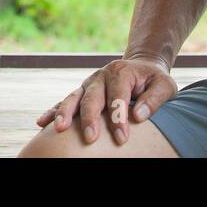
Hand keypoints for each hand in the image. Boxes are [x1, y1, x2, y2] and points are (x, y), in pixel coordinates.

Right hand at [36, 56, 178, 145]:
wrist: (141, 67)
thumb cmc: (154, 81)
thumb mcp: (164, 86)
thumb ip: (154, 99)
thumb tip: (138, 115)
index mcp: (121, 72)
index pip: (118, 97)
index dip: (119, 118)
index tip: (122, 138)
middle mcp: (101, 76)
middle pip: (92, 98)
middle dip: (90, 119)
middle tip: (90, 138)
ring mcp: (88, 83)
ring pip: (74, 98)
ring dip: (65, 113)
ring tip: (59, 129)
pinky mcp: (82, 91)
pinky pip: (65, 101)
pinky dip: (53, 111)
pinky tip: (41, 122)